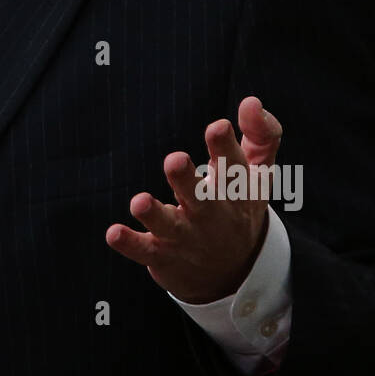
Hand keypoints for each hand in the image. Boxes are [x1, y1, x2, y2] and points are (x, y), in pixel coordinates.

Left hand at [106, 96, 282, 302]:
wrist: (234, 273)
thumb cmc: (239, 206)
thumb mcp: (257, 173)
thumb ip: (261, 133)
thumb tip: (252, 102)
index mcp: (237, 191)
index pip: (234, 167)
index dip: (226, 147)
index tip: (217, 127)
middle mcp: (213, 214)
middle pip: (201, 198)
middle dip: (186, 181)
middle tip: (174, 160)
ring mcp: (187, 237)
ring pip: (170, 226)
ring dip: (154, 215)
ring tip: (139, 201)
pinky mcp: (163, 255)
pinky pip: (145, 250)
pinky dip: (130, 244)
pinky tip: (113, 233)